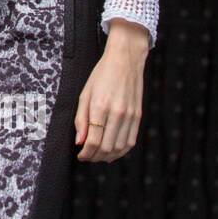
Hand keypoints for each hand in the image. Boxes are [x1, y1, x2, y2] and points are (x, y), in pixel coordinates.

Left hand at [74, 21, 148, 161]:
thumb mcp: (85, 94)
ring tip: (98, 156)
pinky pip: (131, 141)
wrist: (125, 61)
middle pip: (106, 147)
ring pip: (120, 147)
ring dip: (108, 156)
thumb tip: (79, 141)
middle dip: (95, 157)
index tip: (80, 155)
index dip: (86, 153)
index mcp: (100, 106)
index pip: (93, 140)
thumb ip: (81, 119)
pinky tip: (113, 151)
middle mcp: (117, 113)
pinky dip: (122, 151)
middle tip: (87, 157)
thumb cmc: (102, 75)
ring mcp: (130, 115)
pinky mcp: (138, 116)